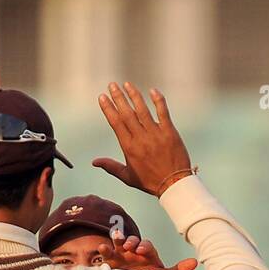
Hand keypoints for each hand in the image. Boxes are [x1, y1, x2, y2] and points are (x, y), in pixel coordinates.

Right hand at [94, 82, 193, 196]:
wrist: (174, 185)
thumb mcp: (128, 177)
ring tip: (127, 84)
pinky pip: (163, 112)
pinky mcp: (169, 132)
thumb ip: (111, 167)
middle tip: (112, 85)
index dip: (108, 108)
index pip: (116, 123)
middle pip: (127, 113)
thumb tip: (94, 162)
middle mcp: (141, 139)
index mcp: (129, 148)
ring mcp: (156, 134)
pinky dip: (158, 101)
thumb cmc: (150, 182)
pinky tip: (152, 90)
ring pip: (142, 110)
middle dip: (118, 97)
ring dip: (134, 95)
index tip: (102, 97)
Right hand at [94, 234, 197, 269]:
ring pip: (120, 242)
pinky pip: (107, 252)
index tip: (141, 252)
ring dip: (119, 239)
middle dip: (132, 242)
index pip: (147, 246)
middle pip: (134, 241)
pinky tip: (103, 247)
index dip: (145, 247)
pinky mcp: (110, 260)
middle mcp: (135, 252)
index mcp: (147, 255)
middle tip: (130, 247)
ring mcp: (122, 254)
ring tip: (117, 240)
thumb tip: (195, 261)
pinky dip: (105, 249)